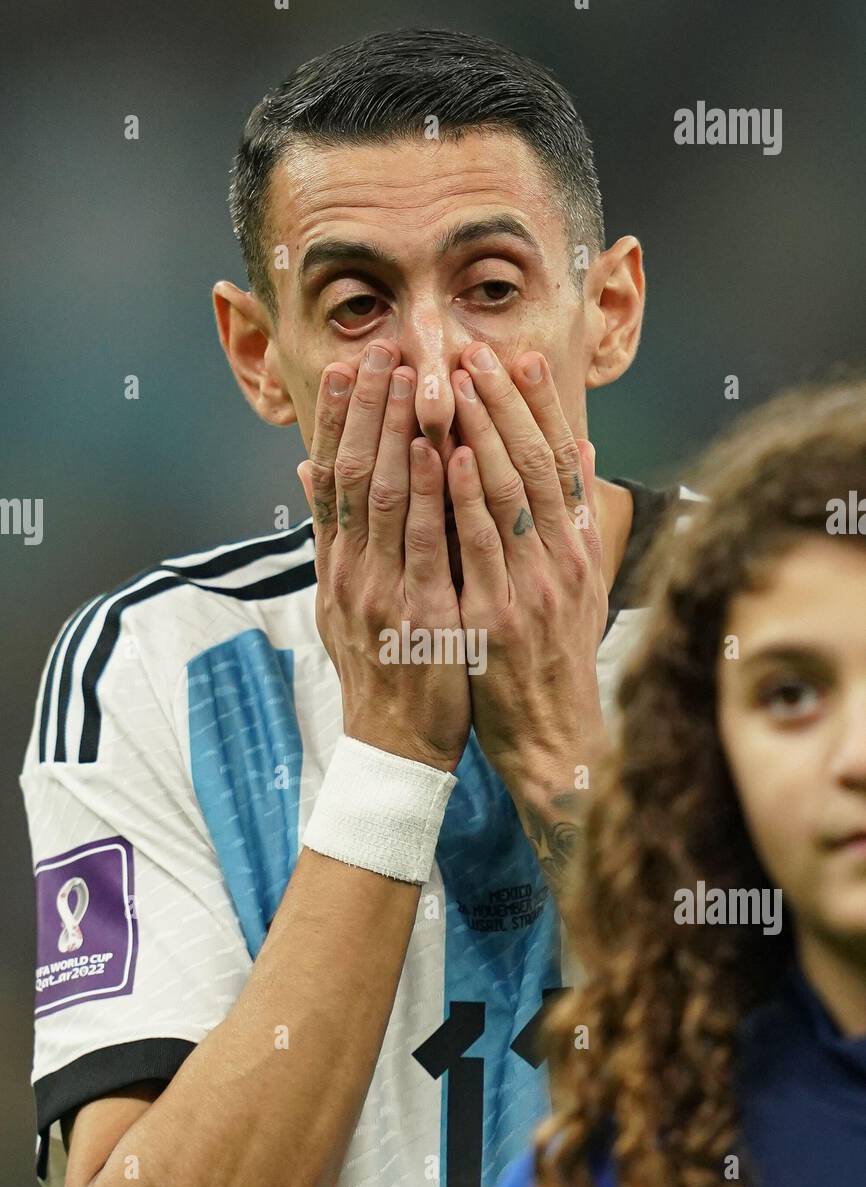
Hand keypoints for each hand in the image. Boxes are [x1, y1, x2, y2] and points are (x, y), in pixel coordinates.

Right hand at [297, 341, 470, 773]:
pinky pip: (429, 545)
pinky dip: (437, 494)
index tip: (349, 367)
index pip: (331, 478)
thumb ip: (332, 539)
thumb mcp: (342, 604)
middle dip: (368, 408)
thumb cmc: (381, 668)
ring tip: (413, 375)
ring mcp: (384, 592)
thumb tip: (307, 471)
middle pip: (355, 474)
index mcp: (337, 566)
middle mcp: (351, 572)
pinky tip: (448, 450)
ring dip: (401, 432)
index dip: (338, 420)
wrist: (396, 744)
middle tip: (382, 349)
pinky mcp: (423, 616)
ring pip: (387, 497)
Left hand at [446, 344, 608, 788]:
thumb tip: (583, 453)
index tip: (517, 358)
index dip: (539, 409)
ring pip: (509, 492)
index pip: (561, 464)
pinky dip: (465, 495)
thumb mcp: (578, 591)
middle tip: (475, 348)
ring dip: (480, 429)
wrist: (553, 742)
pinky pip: (480, 545)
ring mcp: (532, 588)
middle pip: (536, 464)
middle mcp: (561, 562)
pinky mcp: (499, 619)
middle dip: (504, 402)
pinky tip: (449, 453)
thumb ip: (574, 523)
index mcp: (576, 553)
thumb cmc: (554, 664)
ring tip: (455, 377)